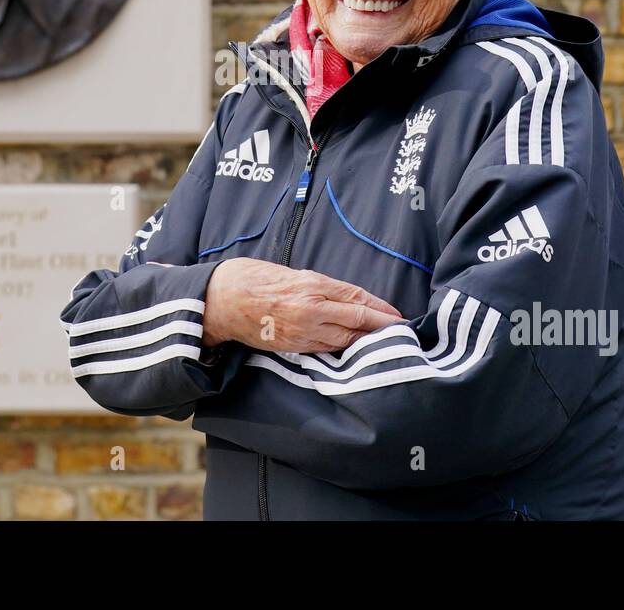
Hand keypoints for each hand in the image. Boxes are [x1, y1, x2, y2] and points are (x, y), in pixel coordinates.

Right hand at [201, 257, 403, 353]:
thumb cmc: (253, 279)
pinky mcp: (292, 346)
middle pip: (357, 321)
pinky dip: (344, 350)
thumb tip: (346, 297)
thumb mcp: (291, 272)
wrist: (220, 300)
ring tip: (385, 343)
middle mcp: (311, 309)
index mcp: (312, 285)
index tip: (397, 315)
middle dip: (382, 327)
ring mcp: (302, 330)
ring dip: (366, 342)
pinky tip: (354, 351)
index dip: (380, 308)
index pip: (356, 298)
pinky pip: (326, 349)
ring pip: (344, 340)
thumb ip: (320, 286)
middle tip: (402, 331)